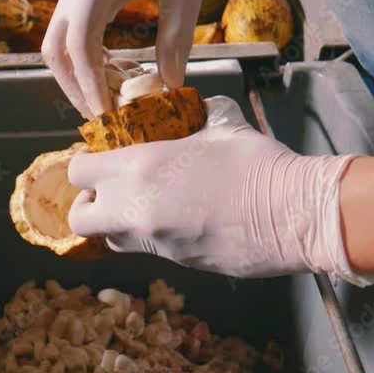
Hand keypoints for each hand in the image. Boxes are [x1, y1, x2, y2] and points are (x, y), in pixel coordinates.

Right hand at [42, 0, 238, 118]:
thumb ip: (176, 40)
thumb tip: (169, 87)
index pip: (80, 42)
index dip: (90, 83)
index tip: (108, 112)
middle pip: (55, 49)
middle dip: (74, 87)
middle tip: (102, 117)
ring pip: (57, 43)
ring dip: (77, 76)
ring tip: (108, 100)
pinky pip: (71, 31)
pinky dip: (86, 58)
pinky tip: (113, 74)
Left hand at [67, 96, 373, 284]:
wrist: (295, 215)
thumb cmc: (258, 164)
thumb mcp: (222, 122)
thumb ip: (196, 114)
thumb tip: (194, 108)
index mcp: (139, 168)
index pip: (78, 172)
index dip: (86, 165)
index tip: (101, 159)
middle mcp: (135, 209)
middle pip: (81, 217)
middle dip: (88, 203)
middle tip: (110, 190)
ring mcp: (155, 242)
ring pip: (112, 239)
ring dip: (117, 224)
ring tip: (144, 205)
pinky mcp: (178, 264)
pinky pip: (149, 249)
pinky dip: (153, 236)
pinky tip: (180, 218)